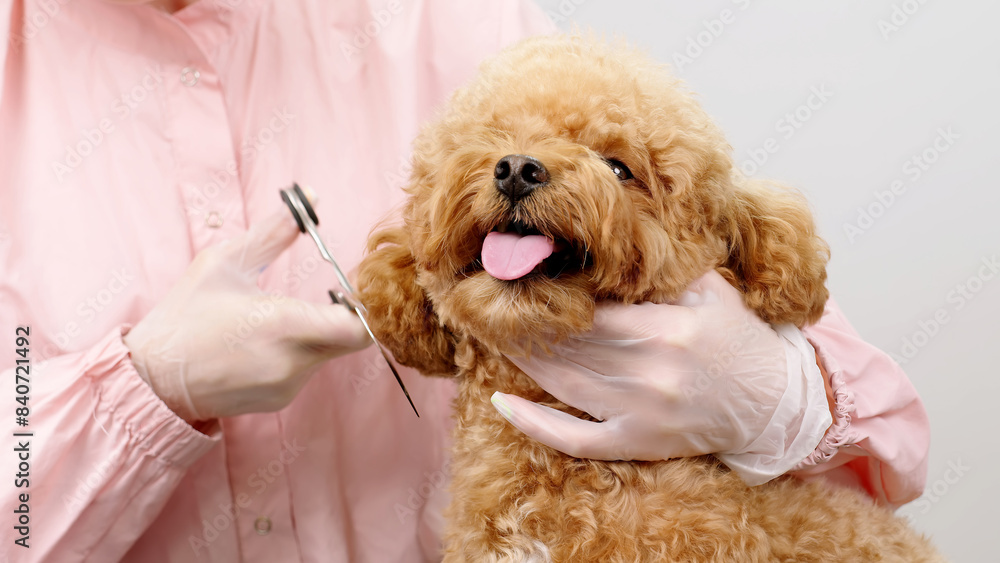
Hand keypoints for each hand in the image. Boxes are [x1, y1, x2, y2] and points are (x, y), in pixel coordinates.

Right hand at [124, 208, 370, 420]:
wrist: (152, 378)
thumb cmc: (186, 315)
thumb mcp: (225, 261)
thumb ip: (275, 231)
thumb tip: (311, 197)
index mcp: (283, 324)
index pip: (357, 327)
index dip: (363, 307)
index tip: (349, 289)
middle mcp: (292, 361)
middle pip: (351, 341)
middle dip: (346, 318)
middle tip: (326, 299)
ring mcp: (287, 386)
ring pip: (328, 355)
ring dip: (318, 336)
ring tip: (278, 322)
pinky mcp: (279, 401)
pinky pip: (306, 372)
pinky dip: (297, 356)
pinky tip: (264, 345)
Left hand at [493, 271, 830, 484]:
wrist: (773, 404)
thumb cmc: (739, 340)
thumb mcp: (711, 290)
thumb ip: (665, 267)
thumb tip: (617, 235)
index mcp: (667, 330)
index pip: (591, 311)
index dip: (550, 294)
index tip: (520, 277)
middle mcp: (649, 375)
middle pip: (569, 346)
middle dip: (525, 323)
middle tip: (487, 301)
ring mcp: (640, 414)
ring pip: (562, 384)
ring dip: (520, 358)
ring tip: (490, 333)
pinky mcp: (637, 443)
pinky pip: (576, 440)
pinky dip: (535, 424)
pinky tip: (501, 402)